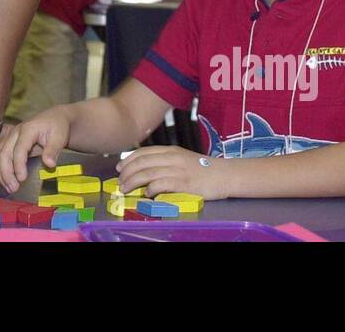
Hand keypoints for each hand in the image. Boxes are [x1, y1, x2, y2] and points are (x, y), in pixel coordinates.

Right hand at [0, 109, 71, 193]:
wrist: (54, 118)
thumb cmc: (57, 126)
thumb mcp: (59, 136)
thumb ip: (53, 149)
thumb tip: (49, 164)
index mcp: (27, 130)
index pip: (19, 149)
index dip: (18, 165)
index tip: (22, 179)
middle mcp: (15, 134)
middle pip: (4, 154)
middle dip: (6, 173)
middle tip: (14, 188)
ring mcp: (10, 139)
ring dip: (2, 174)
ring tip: (10, 189)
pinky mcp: (9, 146)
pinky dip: (0, 171)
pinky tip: (5, 182)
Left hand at [116, 145, 231, 199]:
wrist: (225, 175)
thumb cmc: (203, 169)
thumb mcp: (182, 159)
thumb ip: (164, 161)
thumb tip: (145, 170)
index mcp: (171, 150)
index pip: (143, 152)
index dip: (128, 160)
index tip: (119, 168)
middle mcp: (172, 158)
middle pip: (142, 163)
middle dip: (126, 173)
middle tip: (120, 183)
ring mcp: (178, 170)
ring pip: (148, 173)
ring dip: (133, 182)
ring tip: (126, 189)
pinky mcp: (184, 183)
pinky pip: (161, 184)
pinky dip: (151, 189)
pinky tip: (147, 193)